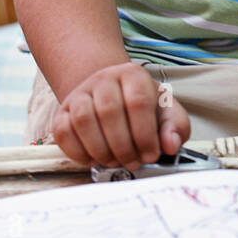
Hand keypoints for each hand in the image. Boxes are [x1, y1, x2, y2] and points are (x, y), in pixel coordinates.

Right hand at [51, 61, 190, 170]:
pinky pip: (63, 132)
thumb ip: (175, 127)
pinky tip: (94, 159)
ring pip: (83, 120)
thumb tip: (171, 144)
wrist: (110, 96)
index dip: (144, 134)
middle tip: (133, 162)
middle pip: (109, 111)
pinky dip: (78, 152)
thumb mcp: (166, 112)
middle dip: (124, 146)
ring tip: (115, 161)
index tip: (151, 155)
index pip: (138, 101)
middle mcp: (103, 79)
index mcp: (133, 75)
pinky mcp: (62, 112)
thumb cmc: (142, 108)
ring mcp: (79, 94)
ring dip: (101, 150)